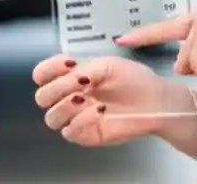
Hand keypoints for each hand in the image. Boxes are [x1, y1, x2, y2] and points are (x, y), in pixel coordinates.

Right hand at [32, 54, 193, 145]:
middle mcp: (71, 97)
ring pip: (51, 117)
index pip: (43, 74)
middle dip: (56, 88)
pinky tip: (99, 111)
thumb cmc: (135, 80)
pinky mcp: (86, 134)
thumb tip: (69, 76)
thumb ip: (83, 70)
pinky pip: (70, 131)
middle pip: (41, 97)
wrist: (155, 101)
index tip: (68, 63)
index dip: (48, 69)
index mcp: (73, 77)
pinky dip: (81, 120)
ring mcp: (77, 117)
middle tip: (78, 83)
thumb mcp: (107, 65)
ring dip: (65, 105)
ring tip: (86, 98)